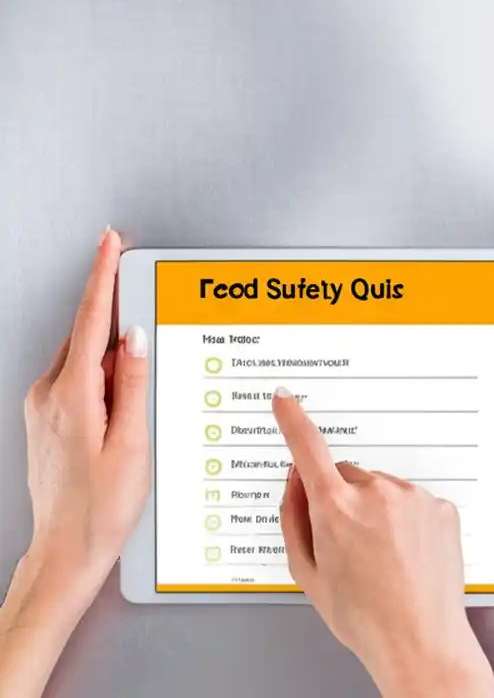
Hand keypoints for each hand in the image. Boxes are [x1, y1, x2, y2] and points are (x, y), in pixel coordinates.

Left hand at [1, 228, 149, 697]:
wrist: (66, 548)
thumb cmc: (102, 507)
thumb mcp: (133, 442)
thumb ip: (135, 384)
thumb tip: (136, 339)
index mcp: (71, 395)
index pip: (90, 321)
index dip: (102, 277)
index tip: (110, 244)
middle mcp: (49, 395)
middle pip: (88, 337)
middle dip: (119, 322)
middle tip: (150, 316)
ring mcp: (44, 407)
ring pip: (85, 360)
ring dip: (114, 358)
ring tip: (142, 390)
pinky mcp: (48, 420)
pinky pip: (79, 381)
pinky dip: (105, 379)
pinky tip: (126, 404)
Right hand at [272, 389, 493, 697]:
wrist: (418, 638)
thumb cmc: (362, 615)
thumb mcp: (307, 572)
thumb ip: (293, 518)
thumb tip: (296, 481)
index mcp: (336, 508)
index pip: (308, 450)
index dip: (293, 421)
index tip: (285, 399)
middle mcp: (377, 493)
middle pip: (347, 477)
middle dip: (342, 500)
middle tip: (349, 546)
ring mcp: (413, 498)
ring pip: (383, 490)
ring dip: (378, 512)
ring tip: (383, 559)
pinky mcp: (441, 507)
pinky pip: (414, 503)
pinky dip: (408, 521)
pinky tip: (407, 555)